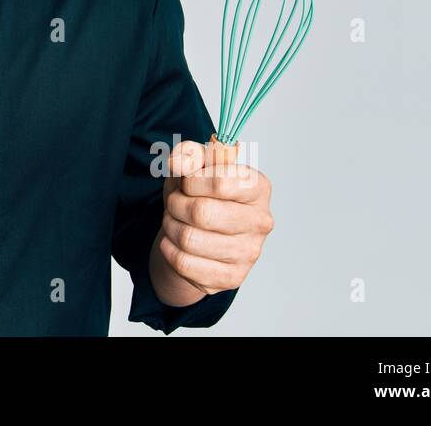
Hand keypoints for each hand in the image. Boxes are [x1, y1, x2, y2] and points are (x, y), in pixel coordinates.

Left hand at [157, 139, 273, 296]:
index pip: (220, 181)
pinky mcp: (232, 277)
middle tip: (174, 202)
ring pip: (189, 239)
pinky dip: (169, 249)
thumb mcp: (194, 164)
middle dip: (176, 204)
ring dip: (170, 226)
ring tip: (174, 220)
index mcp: (258, 187)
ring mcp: (249, 253)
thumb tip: (180, 163)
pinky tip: (176, 241)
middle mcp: (261, 221)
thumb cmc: (201, 192)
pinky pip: (184, 263)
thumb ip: (188, 153)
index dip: (191, 179)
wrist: (200, 231)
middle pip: (202, 213)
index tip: (186, 180)